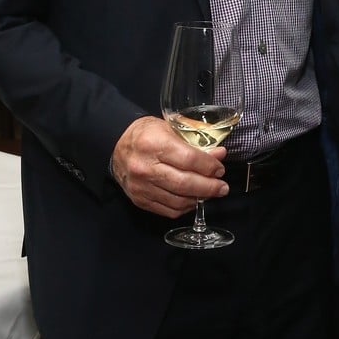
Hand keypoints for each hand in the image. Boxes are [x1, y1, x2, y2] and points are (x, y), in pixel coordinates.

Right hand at [111, 115, 228, 217]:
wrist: (116, 145)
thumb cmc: (146, 134)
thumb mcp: (170, 128)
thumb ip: (195, 142)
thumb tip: (219, 154)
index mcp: (153, 144)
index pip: (188, 159)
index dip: (208, 166)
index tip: (220, 169)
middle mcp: (145, 167)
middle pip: (184, 183)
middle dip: (209, 187)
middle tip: (222, 187)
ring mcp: (141, 187)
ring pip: (178, 201)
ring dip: (199, 199)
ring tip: (210, 193)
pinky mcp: (139, 200)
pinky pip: (168, 210)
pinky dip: (185, 207)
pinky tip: (193, 199)